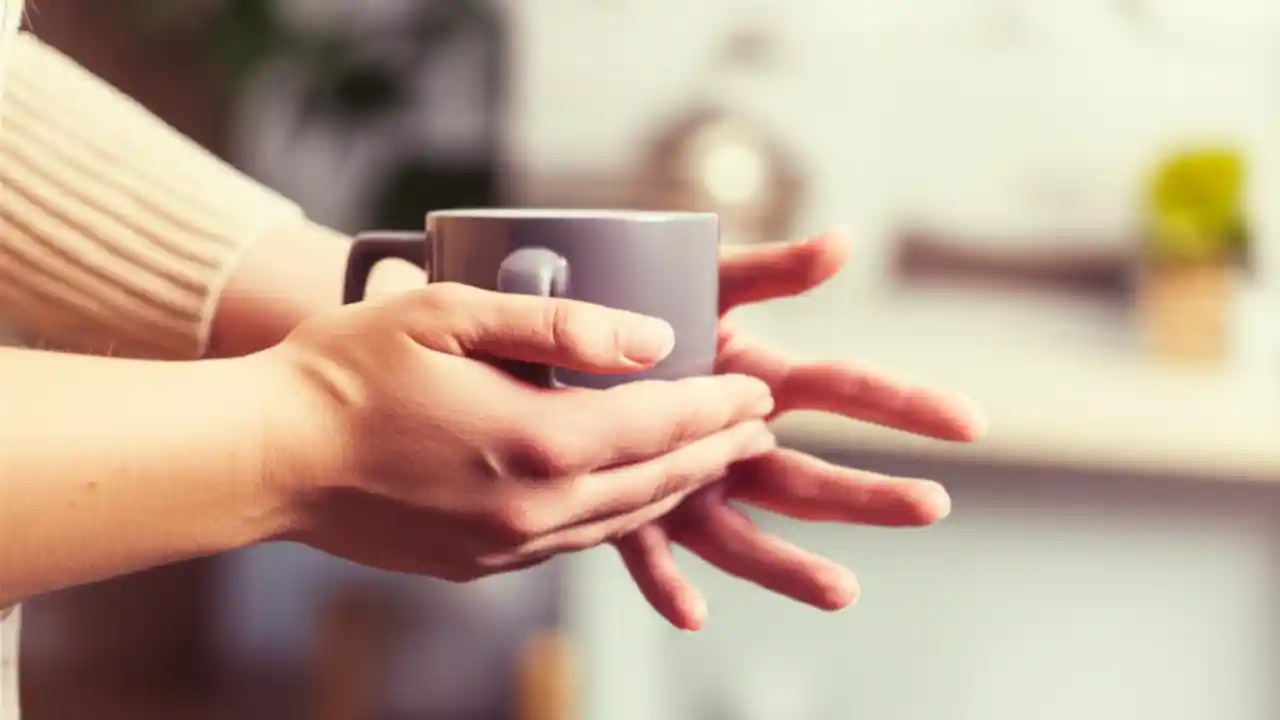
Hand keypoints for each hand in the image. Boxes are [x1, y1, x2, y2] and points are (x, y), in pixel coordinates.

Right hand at [259, 283, 777, 580]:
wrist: (269, 457)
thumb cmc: (348, 372)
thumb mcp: (449, 313)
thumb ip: (560, 326)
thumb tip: (652, 339)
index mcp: (536, 439)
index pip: (661, 422)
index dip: (719, 404)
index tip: (758, 389)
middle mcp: (534, 504)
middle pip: (658, 478)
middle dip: (716, 451)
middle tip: (758, 428)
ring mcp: (508, 543)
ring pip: (624, 519)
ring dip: (678, 487)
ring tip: (712, 461)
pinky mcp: (481, 562)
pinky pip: (576, 541)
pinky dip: (622, 517)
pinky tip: (633, 496)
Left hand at [615, 229, 985, 629]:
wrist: (563, 342)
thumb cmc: (643, 306)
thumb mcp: (705, 284)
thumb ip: (768, 269)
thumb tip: (845, 241)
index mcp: (758, 384)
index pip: (844, 391)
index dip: (904, 403)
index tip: (969, 422)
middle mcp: (733, 445)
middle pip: (808, 479)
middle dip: (868, 494)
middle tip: (931, 505)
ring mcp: (688, 485)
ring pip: (745, 535)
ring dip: (789, 566)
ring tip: (843, 593)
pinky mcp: (631, 511)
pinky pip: (649, 556)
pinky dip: (667, 584)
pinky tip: (693, 614)